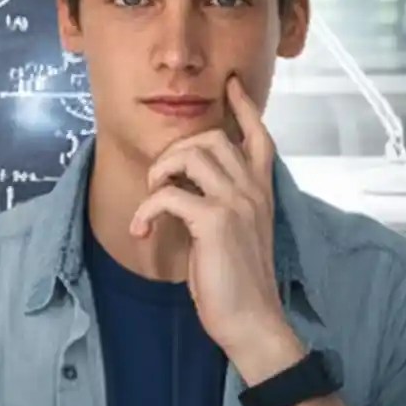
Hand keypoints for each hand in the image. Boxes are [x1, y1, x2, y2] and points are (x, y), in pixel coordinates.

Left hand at [130, 74, 299, 369]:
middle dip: (177, 149)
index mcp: (262, 191)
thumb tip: (188, 186)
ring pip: (192, 153)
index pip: (259, 136)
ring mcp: (236, 202)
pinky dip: (146, 209)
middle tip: (160, 178)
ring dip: (161, 170)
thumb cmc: (237, 282)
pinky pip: (169, 194)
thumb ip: (223, 203)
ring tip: (152, 197)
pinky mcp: (214, 221)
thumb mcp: (236, 232)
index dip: (244, 107)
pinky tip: (142, 230)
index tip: (232, 84)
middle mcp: (253, 190)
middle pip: (213, 137)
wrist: (252, 320)